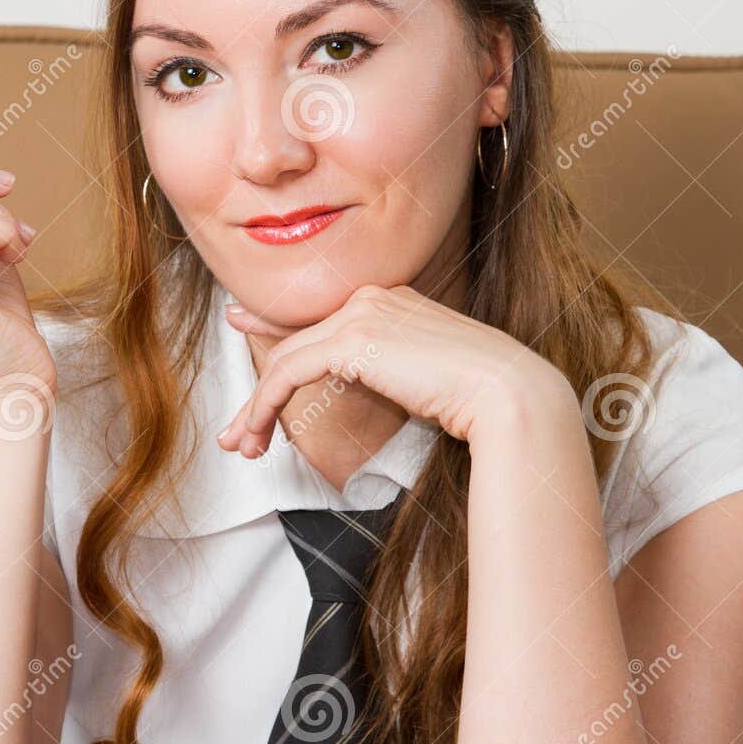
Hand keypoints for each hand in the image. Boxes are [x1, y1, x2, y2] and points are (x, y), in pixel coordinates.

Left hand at [216, 284, 574, 455]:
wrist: (506, 393)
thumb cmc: (479, 395)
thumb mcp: (422, 376)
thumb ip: (388, 369)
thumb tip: (362, 377)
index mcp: (390, 298)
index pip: (319, 319)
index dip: (273, 329)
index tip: (240, 328)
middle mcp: (370, 297)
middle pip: (295, 343)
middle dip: (259, 392)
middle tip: (236, 433)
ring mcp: (360, 314)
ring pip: (285, 360)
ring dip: (256, 408)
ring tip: (241, 446)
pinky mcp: (352, 339)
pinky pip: (290, 373)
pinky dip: (266, 405)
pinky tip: (259, 434)